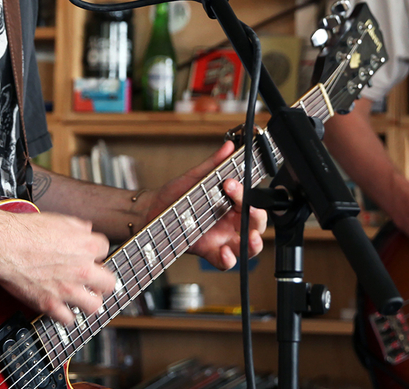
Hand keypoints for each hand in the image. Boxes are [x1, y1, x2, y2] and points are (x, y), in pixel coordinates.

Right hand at [0, 211, 114, 325]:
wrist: (4, 245)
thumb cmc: (26, 231)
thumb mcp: (59, 220)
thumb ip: (79, 227)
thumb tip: (87, 231)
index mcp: (86, 246)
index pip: (105, 250)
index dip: (96, 253)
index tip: (89, 255)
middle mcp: (82, 270)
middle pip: (109, 283)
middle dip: (102, 281)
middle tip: (93, 281)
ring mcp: (67, 290)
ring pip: (94, 306)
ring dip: (89, 301)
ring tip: (82, 297)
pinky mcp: (50, 304)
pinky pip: (68, 319)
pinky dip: (67, 316)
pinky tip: (63, 308)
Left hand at [141, 141, 266, 269]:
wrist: (152, 210)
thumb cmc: (176, 195)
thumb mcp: (196, 177)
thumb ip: (214, 164)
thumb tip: (229, 147)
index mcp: (232, 204)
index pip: (251, 200)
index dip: (247, 193)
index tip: (231, 183)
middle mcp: (231, 222)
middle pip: (256, 223)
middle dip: (257, 216)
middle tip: (249, 208)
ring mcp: (222, 238)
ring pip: (248, 246)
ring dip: (253, 243)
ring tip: (250, 237)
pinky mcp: (209, 251)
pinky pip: (225, 261)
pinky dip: (228, 259)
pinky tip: (224, 252)